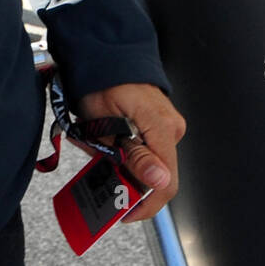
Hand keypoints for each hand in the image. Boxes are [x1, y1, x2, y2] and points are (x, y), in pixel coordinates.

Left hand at [75, 83, 185, 221]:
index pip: (166, 184)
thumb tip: (159, 180)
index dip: (145, 205)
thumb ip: (133, 153)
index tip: (123, 213)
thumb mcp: (106, 120)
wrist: (103, 52)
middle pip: (154, 174)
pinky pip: (143, 148)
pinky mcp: (156, 124)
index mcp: (161, 128)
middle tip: (96, 171)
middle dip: (124, 179)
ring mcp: (165, 126)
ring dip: (119, 164)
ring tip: (94, 147)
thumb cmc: (101, 79)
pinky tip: (102, 141)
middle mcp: (170, 129)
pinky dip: (122, 151)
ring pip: (145, 162)